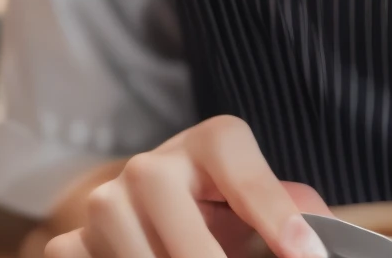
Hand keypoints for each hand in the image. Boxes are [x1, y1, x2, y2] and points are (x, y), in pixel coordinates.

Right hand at [44, 117, 332, 257]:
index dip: (275, 217)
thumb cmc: (221, 210)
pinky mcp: (71, 244)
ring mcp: (106, 205)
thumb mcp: (257, 202)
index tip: (305, 256)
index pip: (244, 175)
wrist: (147, 212)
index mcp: (212, 144)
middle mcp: (152, 166)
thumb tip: (320, 242)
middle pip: (192, 245)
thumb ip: (293, 211)